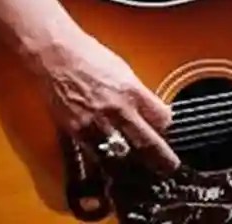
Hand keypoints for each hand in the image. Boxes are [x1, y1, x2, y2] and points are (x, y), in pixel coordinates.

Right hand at [25, 29, 179, 173]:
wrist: (56, 55)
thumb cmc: (89, 57)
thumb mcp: (124, 71)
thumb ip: (138, 94)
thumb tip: (152, 112)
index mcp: (133, 91)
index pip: (162, 119)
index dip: (171, 132)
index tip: (175, 139)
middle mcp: (117, 109)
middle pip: (147, 142)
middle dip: (161, 159)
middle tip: (171, 168)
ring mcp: (95, 123)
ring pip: (120, 155)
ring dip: (134, 168)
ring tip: (144, 177)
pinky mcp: (76, 131)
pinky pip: (94, 154)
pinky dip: (105, 164)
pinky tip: (113, 172)